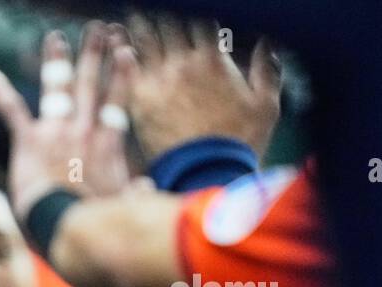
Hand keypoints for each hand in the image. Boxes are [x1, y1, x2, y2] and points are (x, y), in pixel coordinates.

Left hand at [0, 21, 136, 218]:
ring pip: (59, 86)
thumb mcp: (126, 209)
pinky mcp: (31, 142)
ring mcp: (58, 133)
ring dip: (57, 60)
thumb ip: (137, 195)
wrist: (74, 229)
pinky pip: (12, 110)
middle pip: (92, 84)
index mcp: (108, 146)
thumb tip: (146, 189)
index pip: (117, 103)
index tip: (125, 53)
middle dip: (95, 54)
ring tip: (57, 37)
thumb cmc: (101, 227)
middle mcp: (85, 131)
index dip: (122, 75)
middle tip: (99, 30)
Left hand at [126, 15, 281, 158]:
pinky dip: (120, 48)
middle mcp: (186, 64)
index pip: (201, 19)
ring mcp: (161, 81)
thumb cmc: (239, 143)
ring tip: (129, 11)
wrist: (208, 174)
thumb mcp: (266, 104)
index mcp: (215, 60)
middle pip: (169, 23)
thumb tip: (268, 42)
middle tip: (150, 5)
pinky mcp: (141, 100)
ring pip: (146, 39)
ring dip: (138, 22)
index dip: (192, 10)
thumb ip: (268, 69)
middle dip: (161, 12)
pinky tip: (113, 36)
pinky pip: (126, 67)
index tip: (184, 9)